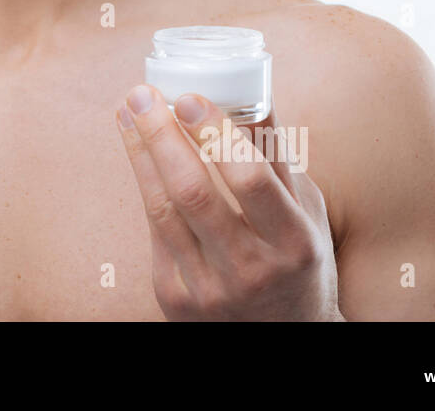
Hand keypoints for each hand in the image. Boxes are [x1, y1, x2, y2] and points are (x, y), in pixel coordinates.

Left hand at [115, 85, 341, 320]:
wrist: (286, 341)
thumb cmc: (299, 262)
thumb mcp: (307, 215)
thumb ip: (277, 161)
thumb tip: (251, 93)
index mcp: (292, 242)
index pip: (248, 179)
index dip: (214, 134)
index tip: (188, 96)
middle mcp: (250, 270)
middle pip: (192, 191)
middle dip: (160, 134)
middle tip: (141, 93)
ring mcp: (208, 289)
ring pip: (162, 208)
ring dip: (139, 152)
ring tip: (127, 112)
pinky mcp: (175, 298)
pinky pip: (154, 231)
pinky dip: (144, 184)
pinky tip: (136, 150)